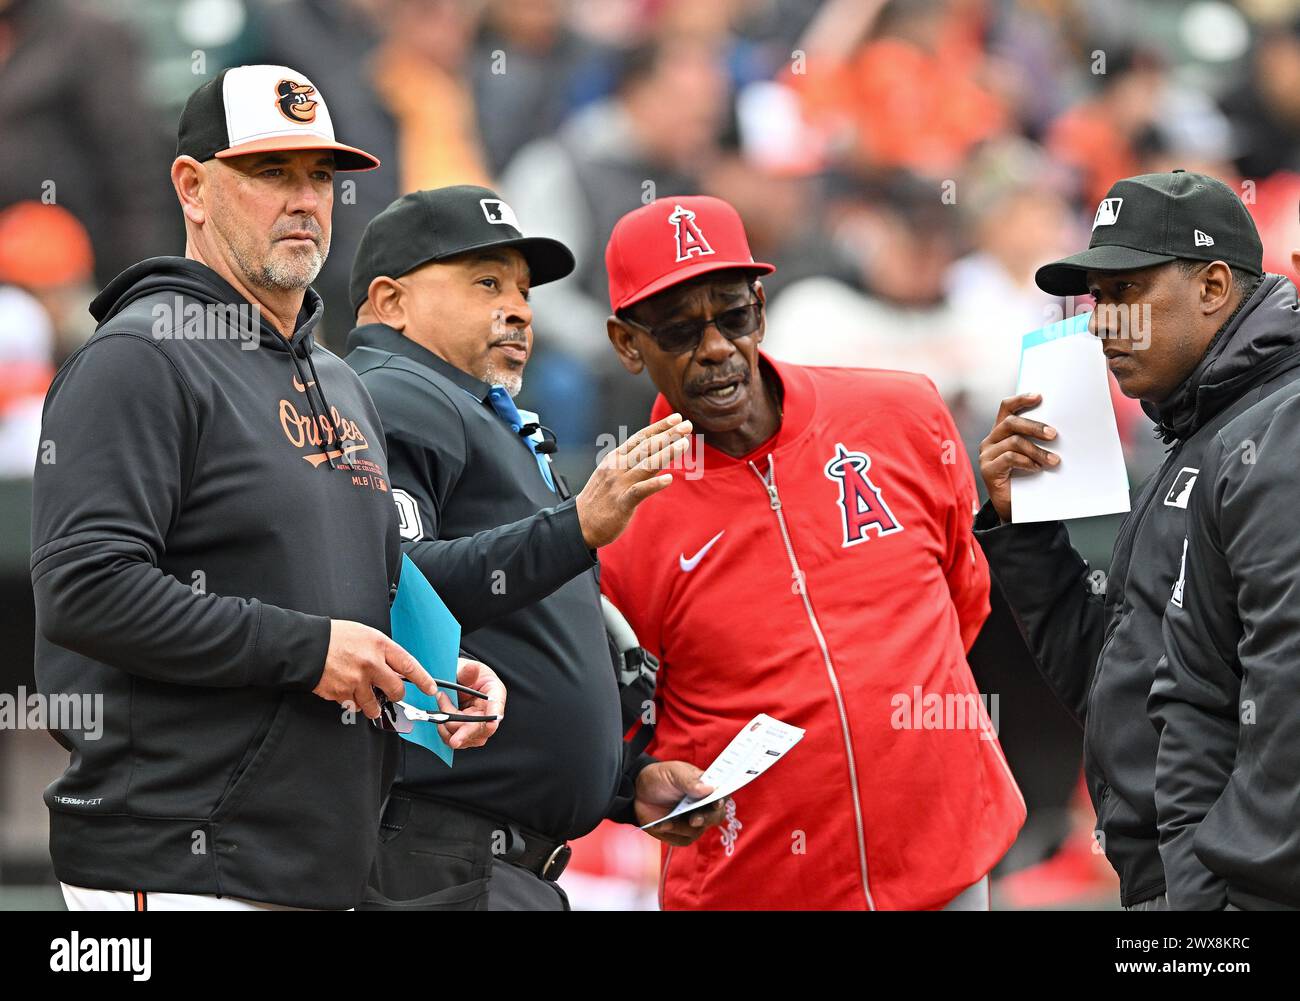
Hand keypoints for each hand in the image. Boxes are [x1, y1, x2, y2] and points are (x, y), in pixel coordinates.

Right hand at [314, 620, 435, 719]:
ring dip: (373, 705)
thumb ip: (381, 651)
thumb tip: (394, 668)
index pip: (409, 665)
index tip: (430, 688)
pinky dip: (352, 702)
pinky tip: (346, 690)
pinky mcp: (342, 694)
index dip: (423, 679)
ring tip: (366, 696)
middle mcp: (371, 664)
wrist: (307, 646)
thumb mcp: (364, 635)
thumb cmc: (334, 637)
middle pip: (396, 690)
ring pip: (375, 705)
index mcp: (379, 645)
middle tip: (391, 693)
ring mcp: (357, 681)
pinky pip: (354, 706)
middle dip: (396, 695)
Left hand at [434, 657, 505, 749]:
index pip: (497, 705)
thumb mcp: (468, 669)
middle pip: (481, 728)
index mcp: (495, 693)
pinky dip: (446, 734)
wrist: (460, 682)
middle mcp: (489, 712)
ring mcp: (478, 725)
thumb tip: (471, 668)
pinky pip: (458, 740)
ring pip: (468, 737)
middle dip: (466, 734)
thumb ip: (468, 671)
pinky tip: (440, 722)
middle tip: (454, 740)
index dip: (494, 715)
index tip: (491, 724)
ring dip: (450, 729)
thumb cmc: (468, 675)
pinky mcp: (466, 732)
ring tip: (440, 712)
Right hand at [575, 413, 693, 548]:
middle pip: (646, 447)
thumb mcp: (613, 473)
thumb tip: (658, 453)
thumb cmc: (600, 498)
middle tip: (687, 425)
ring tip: (684, 443)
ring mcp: (619, 484)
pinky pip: (640, 491)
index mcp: (615, 458)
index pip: (640, 438)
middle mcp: (617, 467)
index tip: (677, 418)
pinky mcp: (622, 502)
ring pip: (646, 465)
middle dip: (668, 435)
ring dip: (666, 453)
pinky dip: (655, 484)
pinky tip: (669, 479)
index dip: (659, 427)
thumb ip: (633, 463)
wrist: (580, 523)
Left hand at [634, 760, 725, 846]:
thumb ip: (689, 780)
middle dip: (706, 819)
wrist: (638, 792)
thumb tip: (708, 789)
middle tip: (694, 819)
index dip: (723, 799)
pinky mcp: (681, 833)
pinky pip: (683, 839)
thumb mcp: (673, 772)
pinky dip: (671, 834)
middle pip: (716, 816)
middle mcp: (704, 805)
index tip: (717, 803)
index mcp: (706, 787)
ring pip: (697, 831)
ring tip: (665, 822)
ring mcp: (694, 820)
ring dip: (681, 827)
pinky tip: (660, 825)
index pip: (723, 794)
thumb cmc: (660, 778)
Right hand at [978, 392, 1060, 522]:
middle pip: (1010, 423)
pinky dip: (1028, 462)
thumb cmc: (1026, 478)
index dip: (1021, 400)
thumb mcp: (1032, 454)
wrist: (1015, 508)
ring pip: (1014, 441)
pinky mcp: (987, 469)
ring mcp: (986, 455)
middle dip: (1035, 426)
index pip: (1005, 408)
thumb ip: (1036, 440)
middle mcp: (990, 441)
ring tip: (1053, 460)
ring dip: (1037, 450)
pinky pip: (1010, 458)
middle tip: (1054, 434)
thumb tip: (1058, 429)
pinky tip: (1037, 469)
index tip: (1039, 397)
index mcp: (1000, 433)